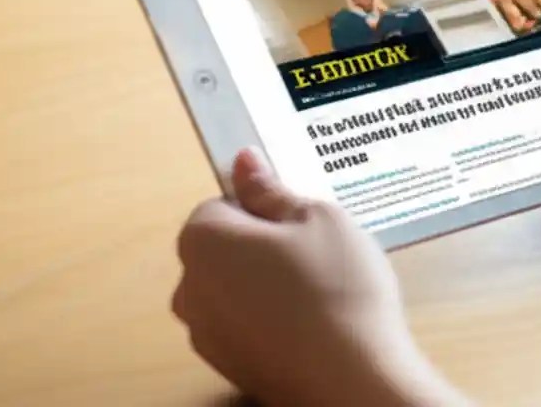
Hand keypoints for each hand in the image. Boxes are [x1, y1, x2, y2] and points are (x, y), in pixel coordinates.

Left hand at [173, 149, 465, 405]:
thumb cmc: (337, 289)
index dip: (265, 208)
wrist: (350, 378)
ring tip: (321, 291)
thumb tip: (244, 162)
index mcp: (203, 240)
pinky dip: (272, 319)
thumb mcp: (318, 218)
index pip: (221, 204)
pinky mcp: (228, 366)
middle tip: (317, 253)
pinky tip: (313, 322)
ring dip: (268, 284)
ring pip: (236, 289)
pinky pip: (247, 325)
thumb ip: (272, 190)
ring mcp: (205, 334)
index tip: (302, 220)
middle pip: (223, 248)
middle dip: (263, 246)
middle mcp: (190, 288)